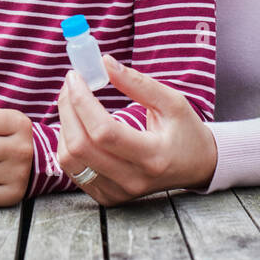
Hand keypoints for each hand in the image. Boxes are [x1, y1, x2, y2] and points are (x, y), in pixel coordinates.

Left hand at [56, 56, 217, 205]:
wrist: (195, 168)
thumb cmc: (186, 131)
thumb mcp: (172, 102)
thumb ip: (138, 83)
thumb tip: (104, 63)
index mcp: (153, 156)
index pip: (104, 132)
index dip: (82, 101)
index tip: (76, 76)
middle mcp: (133, 179)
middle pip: (80, 146)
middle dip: (67, 108)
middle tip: (71, 84)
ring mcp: (117, 192)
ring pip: (69, 159)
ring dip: (64, 125)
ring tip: (73, 102)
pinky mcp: (106, 196)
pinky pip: (72, 169)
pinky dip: (67, 142)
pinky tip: (78, 125)